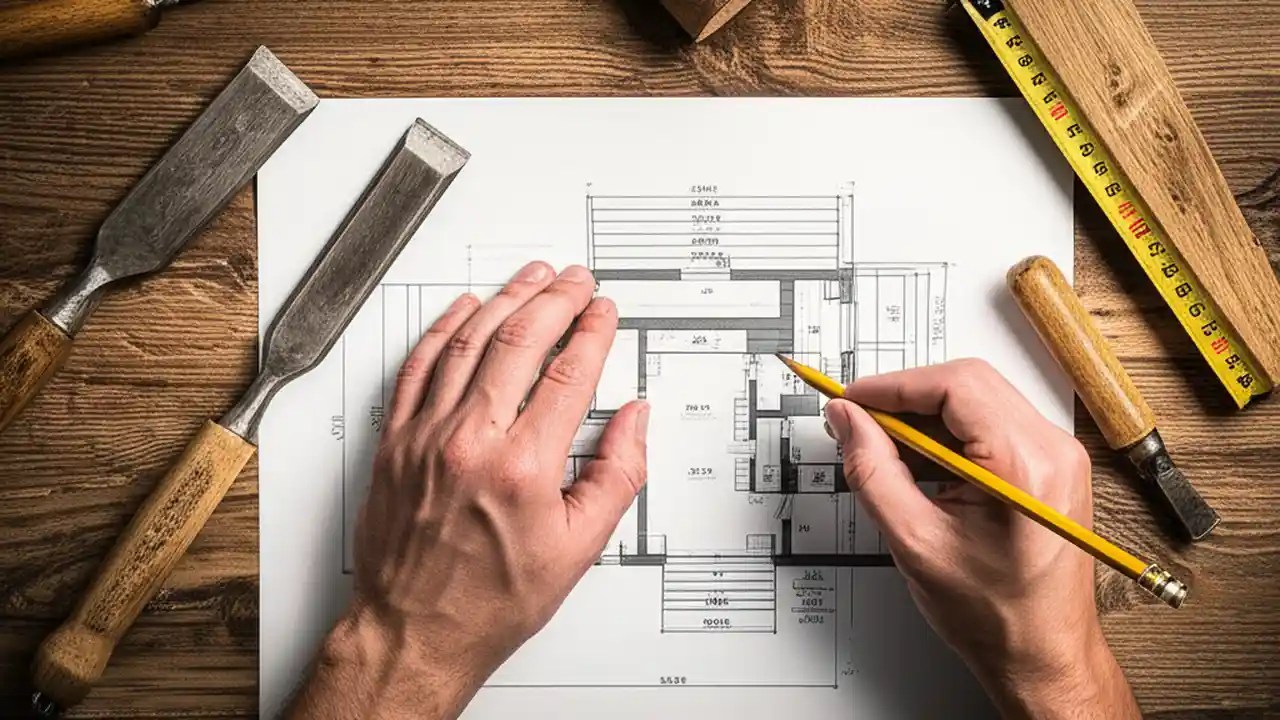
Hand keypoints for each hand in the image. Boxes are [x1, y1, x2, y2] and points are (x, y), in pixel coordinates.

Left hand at [289, 262, 648, 719]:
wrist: (414, 630)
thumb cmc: (488, 600)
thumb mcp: (578, 549)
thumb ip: (616, 476)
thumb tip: (633, 421)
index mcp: (522, 467)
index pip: (569, 373)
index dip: (592, 331)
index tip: (603, 312)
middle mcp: (470, 441)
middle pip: (519, 341)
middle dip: (554, 300)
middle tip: (574, 280)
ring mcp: (426, 436)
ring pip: (469, 341)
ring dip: (505, 300)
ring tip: (531, 279)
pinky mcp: (395, 441)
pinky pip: (419, 365)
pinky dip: (443, 329)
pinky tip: (464, 308)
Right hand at [824, 359, 1138, 719]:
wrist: (1043, 654)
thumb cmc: (996, 615)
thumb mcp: (914, 540)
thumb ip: (872, 470)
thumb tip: (847, 419)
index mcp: (1026, 467)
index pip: (954, 386)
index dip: (893, 386)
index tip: (852, 399)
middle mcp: (1053, 451)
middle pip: (968, 383)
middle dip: (906, 397)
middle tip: (860, 421)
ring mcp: (1058, 456)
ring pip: (979, 399)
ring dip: (926, 415)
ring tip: (886, 446)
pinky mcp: (1052, 465)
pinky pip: (993, 423)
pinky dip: (949, 432)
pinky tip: (920, 460)